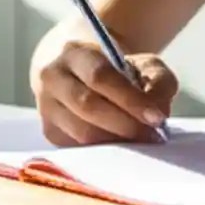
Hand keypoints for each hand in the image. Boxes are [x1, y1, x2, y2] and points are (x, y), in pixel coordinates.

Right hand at [35, 41, 177, 145]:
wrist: (76, 72)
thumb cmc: (115, 69)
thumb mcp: (142, 63)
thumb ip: (158, 82)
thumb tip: (157, 113)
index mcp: (74, 53)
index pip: (100, 76)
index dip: (130, 99)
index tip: (156, 117)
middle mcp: (52, 78)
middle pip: (87, 106)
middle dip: (124, 124)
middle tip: (151, 136)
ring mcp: (46, 108)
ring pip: (81, 133)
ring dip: (115, 141)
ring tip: (139, 142)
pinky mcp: (50, 132)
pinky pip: (78, 148)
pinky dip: (105, 151)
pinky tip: (121, 146)